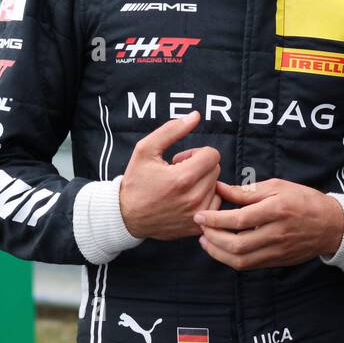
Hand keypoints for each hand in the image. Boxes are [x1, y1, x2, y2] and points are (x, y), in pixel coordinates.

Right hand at [118, 111, 220, 240]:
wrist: (127, 216)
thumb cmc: (136, 182)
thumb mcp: (146, 149)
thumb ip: (172, 130)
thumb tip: (195, 116)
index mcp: (182, 178)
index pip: (212, 155)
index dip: (195, 153)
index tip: (179, 160)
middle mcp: (193, 198)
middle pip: (215, 169)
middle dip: (199, 166)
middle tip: (179, 172)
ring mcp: (197, 214)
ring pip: (216, 186)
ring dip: (202, 182)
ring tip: (181, 186)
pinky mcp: (198, 226)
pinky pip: (215, 204)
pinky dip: (205, 199)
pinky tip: (187, 199)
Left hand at [195, 179, 343, 270]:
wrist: (331, 226)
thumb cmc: (304, 200)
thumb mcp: (278, 186)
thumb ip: (247, 191)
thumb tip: (220, 189)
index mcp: (276, 210)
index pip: (239, 220)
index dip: (215, 219)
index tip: (200, 214)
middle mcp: (276, 233)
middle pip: (236, 244)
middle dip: (212, 237)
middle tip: (199, 227)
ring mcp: (277, 250)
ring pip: (240, 260)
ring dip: (217, 252)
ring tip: (205, 240)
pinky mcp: (276, 261)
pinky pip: (248, 265)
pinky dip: (230, 259)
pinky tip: (221, 249)